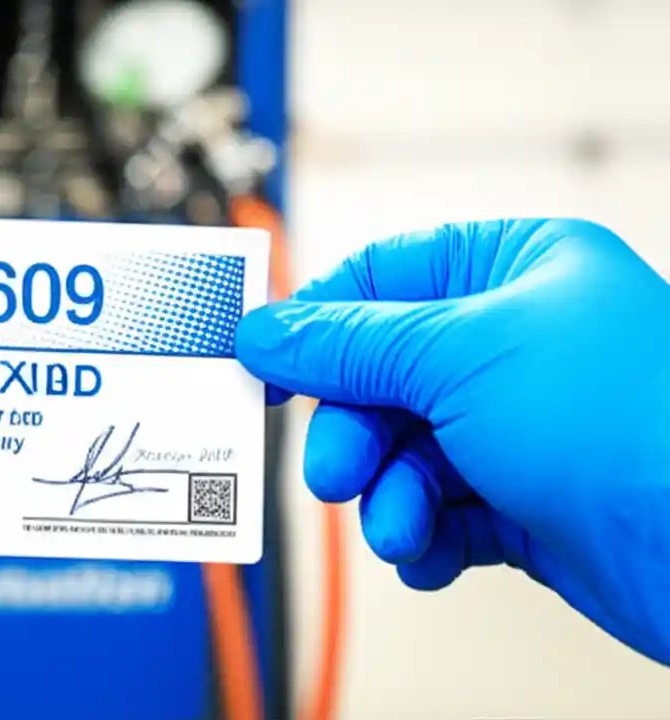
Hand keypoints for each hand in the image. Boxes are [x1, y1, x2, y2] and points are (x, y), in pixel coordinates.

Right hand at [234, 219, 669, 662]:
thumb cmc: (633, 426)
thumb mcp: (461, 356)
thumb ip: (349, 343)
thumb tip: (266, 330)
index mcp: (518, 269)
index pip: (385, 274)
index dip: (319, 319)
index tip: (265, 361)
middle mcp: (519, 342)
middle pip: (383, 374)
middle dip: (353, 430)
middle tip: (335, 469)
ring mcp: (523, 425)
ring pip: (404, 451)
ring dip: (387, 496)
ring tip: (399, 525)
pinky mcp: (526, 500)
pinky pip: (440, 510)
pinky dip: (423, 535)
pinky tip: (428, 551)